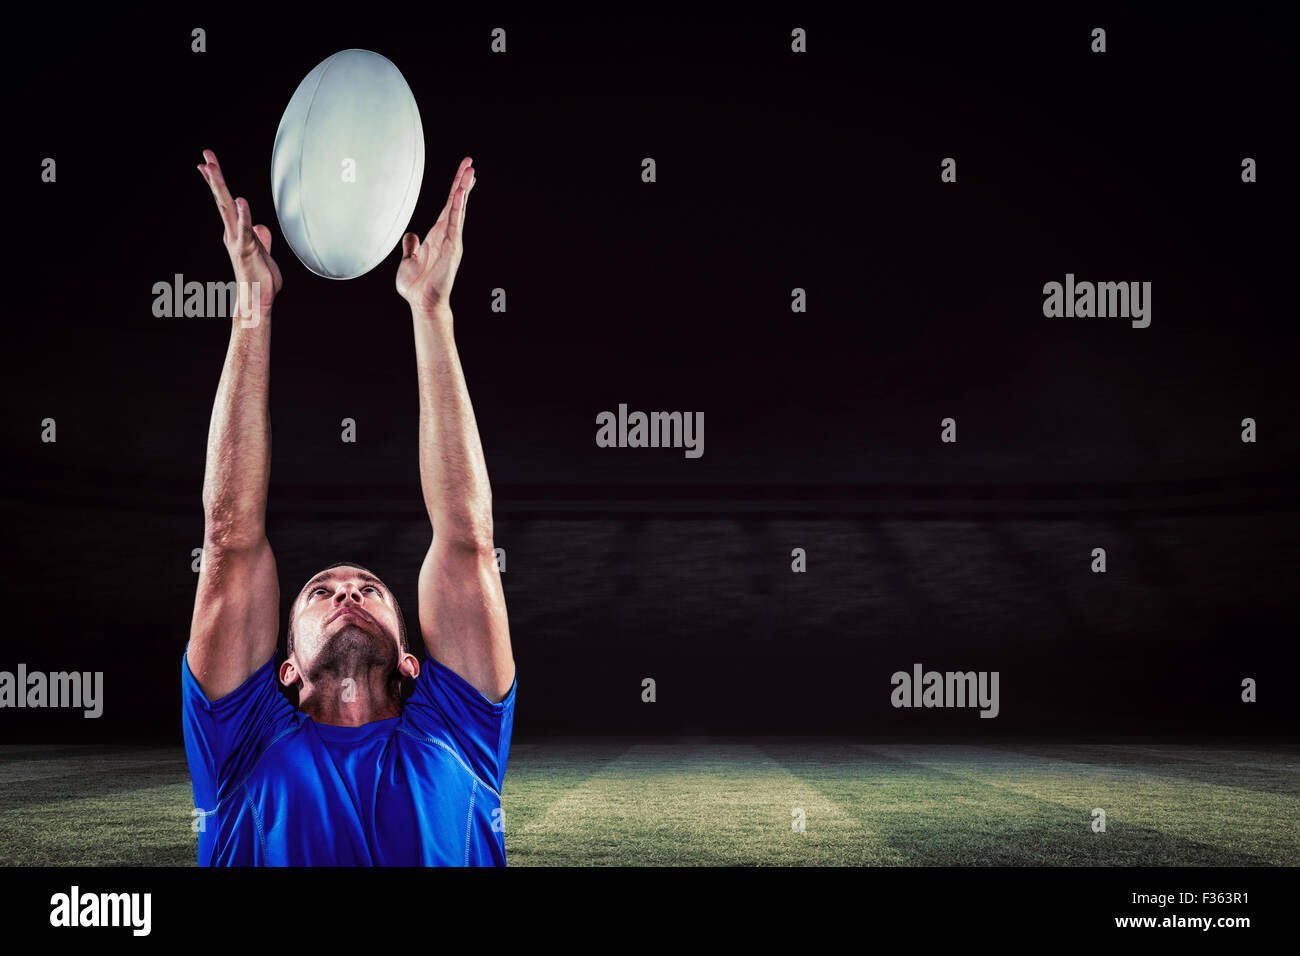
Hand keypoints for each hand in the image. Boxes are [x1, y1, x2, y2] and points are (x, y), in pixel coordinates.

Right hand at [197, 149, 281, 322]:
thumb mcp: (264, 253)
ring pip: (228, 209)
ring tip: (212, 167)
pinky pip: (244, 229)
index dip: (217, 184)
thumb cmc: (262, 280)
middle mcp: (233, 233)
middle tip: (206, 156)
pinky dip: (244, 214)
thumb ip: (262, 237)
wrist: (259, 301)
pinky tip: (241, 200)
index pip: (226, 203)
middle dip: (215, 177)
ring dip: (220, 188)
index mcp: (237, 232)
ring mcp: (237, 241)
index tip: (207, 165)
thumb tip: (260, 225)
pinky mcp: (246, 250)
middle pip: (223, 200)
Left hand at [397, 156, 475, 313]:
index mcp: (436, 235)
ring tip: (470, 172)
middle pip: (456, 203)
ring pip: (458, 210)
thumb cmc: (417, 287)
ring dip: (463, 190)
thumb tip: (411, 235)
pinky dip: (457, 208)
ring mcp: (451, 241)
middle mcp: (446, 235)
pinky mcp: (451, 248)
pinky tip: (460, 195)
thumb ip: (411, 246)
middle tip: (469, 163)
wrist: (423, 303)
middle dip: (462, 183)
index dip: (454, 189)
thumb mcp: (408, 261)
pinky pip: (454, 224)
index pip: (447, 207)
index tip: (463, 173)